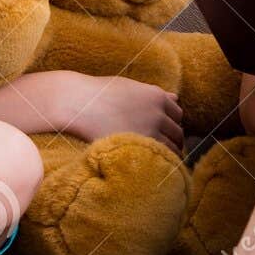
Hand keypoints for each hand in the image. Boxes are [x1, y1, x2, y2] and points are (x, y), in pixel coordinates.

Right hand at [55, 71, 184, 151]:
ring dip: (168, 155)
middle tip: (163, 151)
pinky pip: (159, 158)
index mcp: (157, 96)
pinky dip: (159, 163)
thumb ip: (153, 93)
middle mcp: (158, 112)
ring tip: (157, 162)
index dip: (171, 124)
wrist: (76, 103)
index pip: (177, 114)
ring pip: (172, 148)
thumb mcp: (129, 86)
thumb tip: (175, 97)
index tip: (164, 133)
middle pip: (177, 133)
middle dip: (173, 141)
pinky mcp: (139, 146)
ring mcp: (150, 130)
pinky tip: (150, 167)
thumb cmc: (98, 93)